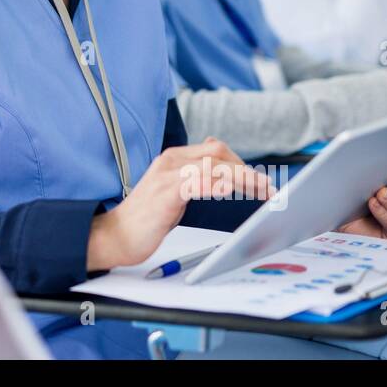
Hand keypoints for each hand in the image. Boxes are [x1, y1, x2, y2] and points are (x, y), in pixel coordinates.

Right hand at [86, 138, 275, 270]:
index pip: (216, 150)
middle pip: (218, 154)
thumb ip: (193, 178)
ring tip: (261, 192)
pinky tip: (229, 189)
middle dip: (249, 170)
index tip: (262, 182)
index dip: (243, 164)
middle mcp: (171, 161)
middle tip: (268, 189)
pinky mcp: (165, 193)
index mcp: (174, 159)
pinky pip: (195, 182)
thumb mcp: (173, 192)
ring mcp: (167, 175)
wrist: (117, 235)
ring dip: (243, 178)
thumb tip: (220, 168)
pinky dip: (214, 184)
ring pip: (212, 166)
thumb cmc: (146, 219)